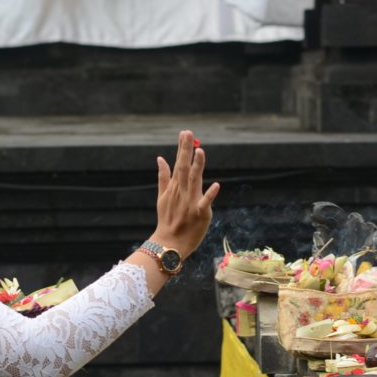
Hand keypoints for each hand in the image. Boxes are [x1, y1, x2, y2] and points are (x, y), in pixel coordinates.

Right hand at [151, 130, 219, 258]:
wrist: (168, 244)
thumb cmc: (167, 221)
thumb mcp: (161, 197)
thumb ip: (163, 177)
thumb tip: (160, 158)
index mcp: (174, 188)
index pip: (178, 163)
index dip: (182, 148)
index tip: (184, 133)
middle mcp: (182, 192)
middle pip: (184, 168)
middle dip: (186, 150)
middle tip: (188, 133)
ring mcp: (190, 203)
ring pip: (194, 181)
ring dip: (197, 167)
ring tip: (200, 151)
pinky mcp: (200, 214)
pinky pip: (205, 203)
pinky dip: (209, 195)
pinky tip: (216, 185)